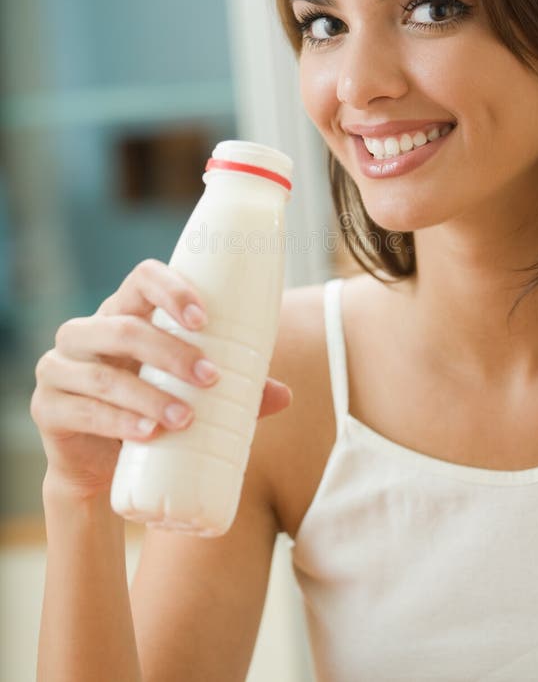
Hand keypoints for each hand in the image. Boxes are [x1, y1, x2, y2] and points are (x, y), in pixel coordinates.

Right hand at [31, 259, 291, 499]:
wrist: (102, 464)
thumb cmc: (152, 409)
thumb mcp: (189, 393)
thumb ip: (233, 391)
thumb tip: (283, 395)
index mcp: (123, 312)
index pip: (142, 278)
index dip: (172, 290)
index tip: (206, 320)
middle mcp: (86, 331)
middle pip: (125, 326)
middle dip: (172, 352)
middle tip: (211, 380)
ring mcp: (60, 368)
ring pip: (103, 373)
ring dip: (148, 396)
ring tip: (186, 418)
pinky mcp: (48, 408)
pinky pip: (83, 410)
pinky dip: (119, 422)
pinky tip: (146, 434)